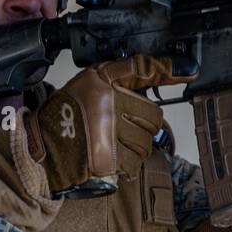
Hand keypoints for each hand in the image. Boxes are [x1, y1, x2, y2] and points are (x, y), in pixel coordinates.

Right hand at [31, 54, 197, 196]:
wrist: (40, 148)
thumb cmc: (66, 115)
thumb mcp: (91, 82)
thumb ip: (126, 74)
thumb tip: (164, 68)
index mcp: (102, 85)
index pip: (141, 72)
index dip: (168, 71)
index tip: (190, 72)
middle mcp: (107, 107)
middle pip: (152, 117)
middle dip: (144, 124)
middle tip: (125, 126)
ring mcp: (108, 135)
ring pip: (146, 142)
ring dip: (137, 145)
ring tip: (115, 141)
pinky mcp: (107, 160)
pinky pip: (135, 163)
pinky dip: (128, 163)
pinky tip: (112, 156)